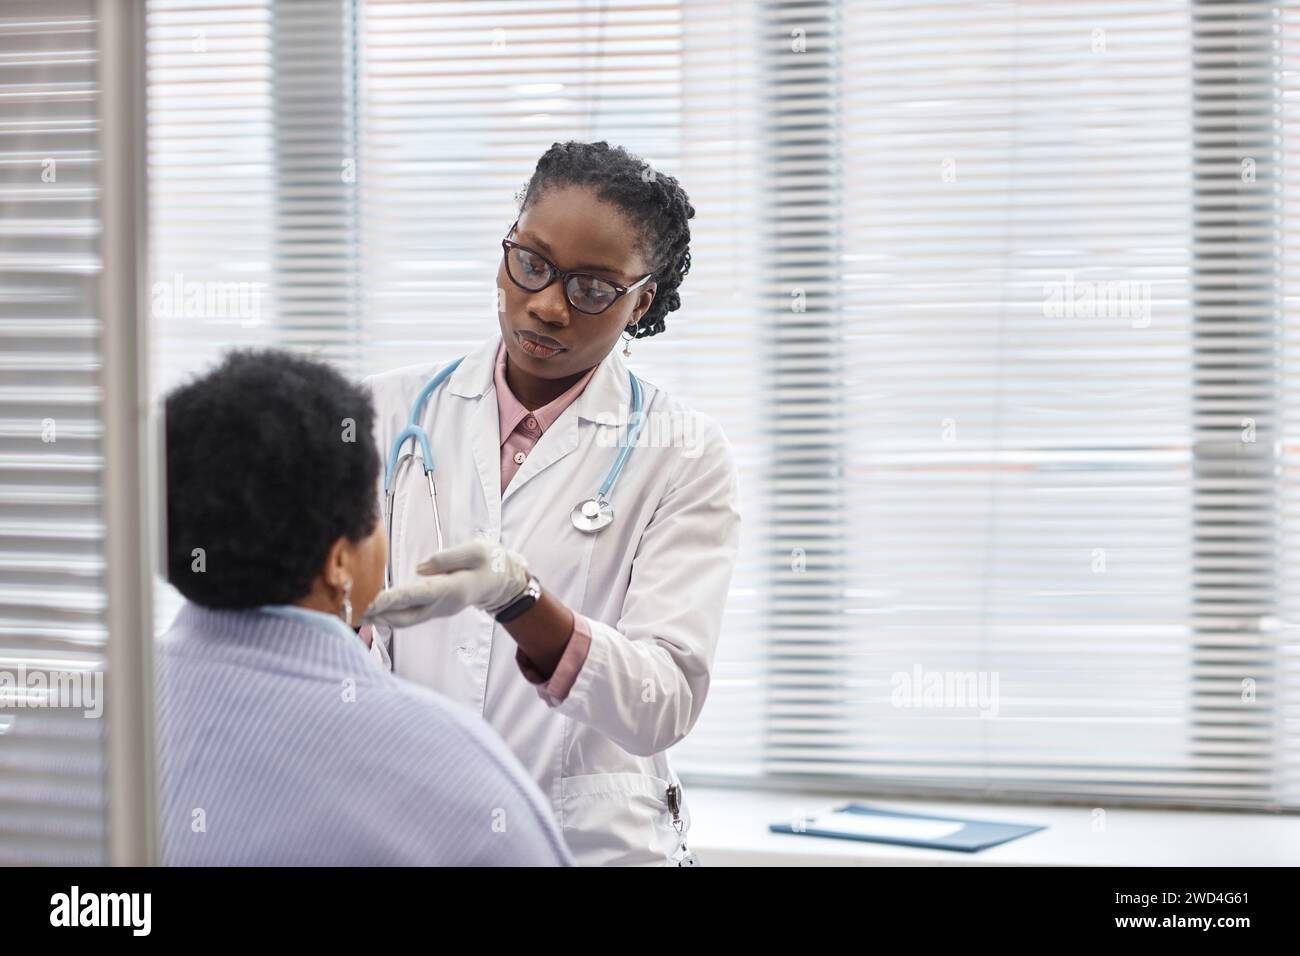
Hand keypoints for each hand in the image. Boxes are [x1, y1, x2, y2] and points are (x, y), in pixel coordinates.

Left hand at [357, 540, 528, 629]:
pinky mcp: (435, 609)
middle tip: (353, 612)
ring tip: (358, 614)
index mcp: (452, 589)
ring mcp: (439, 611)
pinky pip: (409, 616)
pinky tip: (375, 611)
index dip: (393, 598)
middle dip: (379, 615)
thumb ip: (446, 558)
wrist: (503, 581)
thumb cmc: (490, 561)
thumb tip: (419, 568)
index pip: (417, 594)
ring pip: (406, 620)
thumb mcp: (475, 550)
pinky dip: (391, 615)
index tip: (371, 600)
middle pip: (406, 615)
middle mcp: (443, 605)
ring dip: (382, 618)